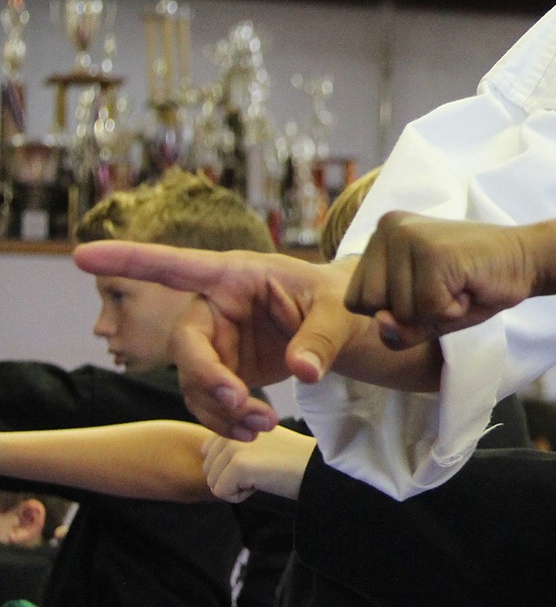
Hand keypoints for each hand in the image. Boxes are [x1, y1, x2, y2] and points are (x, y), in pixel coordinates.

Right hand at [72, 242, 362, 439]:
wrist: (346, 327)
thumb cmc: (338, 301)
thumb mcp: (341, 310)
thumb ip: (320, 337)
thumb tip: (304, 371)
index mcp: (236, 275)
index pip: (175, 265)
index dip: (129, 260)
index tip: (80, 254)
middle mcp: (214, 306)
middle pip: (184, 343)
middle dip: (205, 376)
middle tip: (240, 400)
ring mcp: (215, 341)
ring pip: (193, 382)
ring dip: (221, 409)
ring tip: (264, 423)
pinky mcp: (223, 370)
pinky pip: (207, 401)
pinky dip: (226, 421)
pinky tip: (252, 430)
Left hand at [203, 426, 316, 502]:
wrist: (318, 467)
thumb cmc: (292, 460)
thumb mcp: (259, 441)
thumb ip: (232, 442)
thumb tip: (208, 459)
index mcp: (236, 420)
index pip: (208, 452)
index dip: (230, 465)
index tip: (259, 460)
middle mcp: (232, 428)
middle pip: (208, 470)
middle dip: (231, 477)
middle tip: (263, 468)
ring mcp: (233, 446)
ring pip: (213, 483)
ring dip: (236, 487)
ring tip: (263, 473)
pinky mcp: (238, 465)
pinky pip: (222, 493)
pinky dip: (241, 496)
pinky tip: (263, 482)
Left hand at [345, 211, 540, 348]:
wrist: (528, 260)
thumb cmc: (475, 287)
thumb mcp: (427, 316)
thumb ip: (396, 329)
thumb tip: (382, 321)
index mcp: (381, 235)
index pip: (356, 300)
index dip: (395, 311)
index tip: (431, 288)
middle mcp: (389, 227)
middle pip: (370, 306)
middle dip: (411, 313)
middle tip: (446, 288)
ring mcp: (409, 236)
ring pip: (400, 311)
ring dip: (436, 313)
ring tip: (459, 285)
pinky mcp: (433, 251)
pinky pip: (429, 310)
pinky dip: (453, 311)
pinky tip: (469, 286)